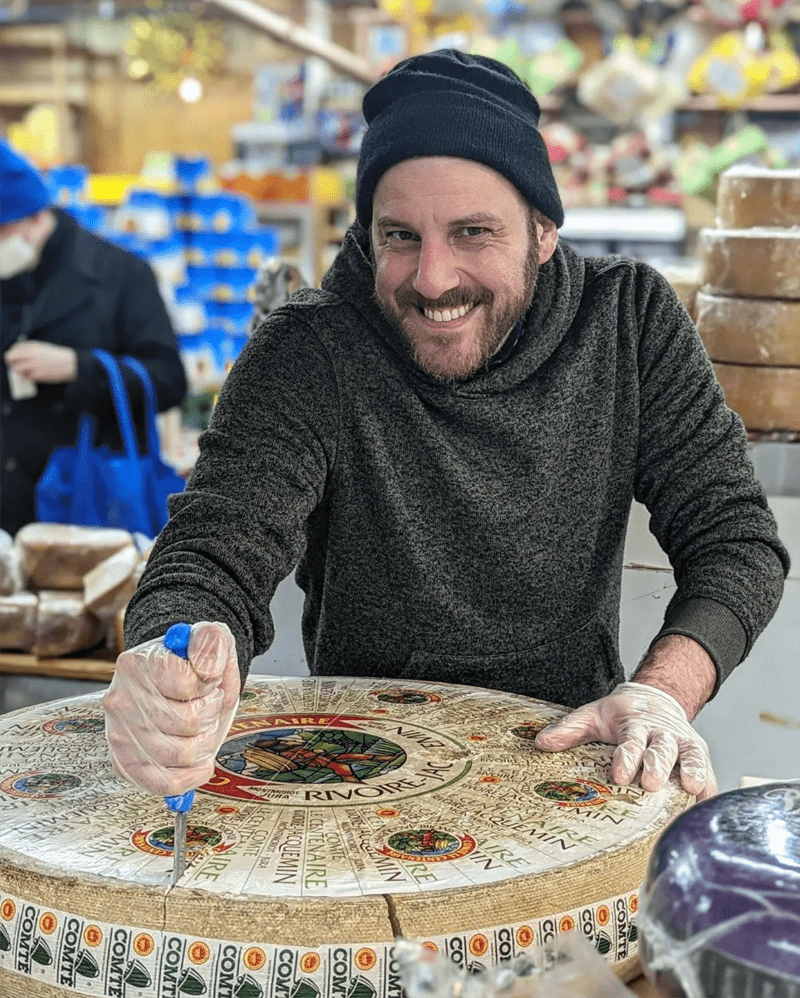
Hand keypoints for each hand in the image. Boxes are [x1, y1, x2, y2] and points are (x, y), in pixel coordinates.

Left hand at [4, 340, 76, 382]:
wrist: (70, 364)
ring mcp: (34, 365)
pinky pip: (26, 377)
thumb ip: (30, 348)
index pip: (13, 349)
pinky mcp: (38, 375)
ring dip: (20, 371)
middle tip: (17, 365)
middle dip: (12, 362)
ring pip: (16, 369)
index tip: (17, 358)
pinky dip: (29, 376)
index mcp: (32, 346)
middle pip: (10, 358)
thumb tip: (18, 352)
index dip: (13, 354)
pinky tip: (36, 374)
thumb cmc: (58, 356)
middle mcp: (31, 355)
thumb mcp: (43, 347)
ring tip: (27, 371)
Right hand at [103, 621, 240, 795]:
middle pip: (188, 722)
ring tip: (201, 727)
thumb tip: (205, 669)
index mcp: (136, 665)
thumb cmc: (191, 664)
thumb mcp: (208, 638)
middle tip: (207, 704)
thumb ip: (210, 643)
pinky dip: (191, 777)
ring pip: (183, 754)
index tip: (207, 680)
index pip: (189, 684)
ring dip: (206, 742)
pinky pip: (164, 783)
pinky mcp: (125, 765)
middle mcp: (120, 701)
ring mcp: (119, 735)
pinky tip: (200, 761)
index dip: (210, 685)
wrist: (174, 682)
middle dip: (211, 714)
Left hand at [535, 682, 716, 799]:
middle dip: (656, 765)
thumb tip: (541, 742)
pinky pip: (708, 770)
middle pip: (661, 748)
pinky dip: (710, 786)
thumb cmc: (620, 715)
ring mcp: (683, 743)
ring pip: (691, 755)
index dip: (625, 757)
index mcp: (635, 723)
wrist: (656, 700)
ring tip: (692, 788)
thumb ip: (569, 729)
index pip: (630, 740)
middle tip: (651, 783)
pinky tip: (707, 803)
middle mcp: (662, 732)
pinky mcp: (697, 755)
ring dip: (693, 770)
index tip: (618, 774)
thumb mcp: (593, 716)